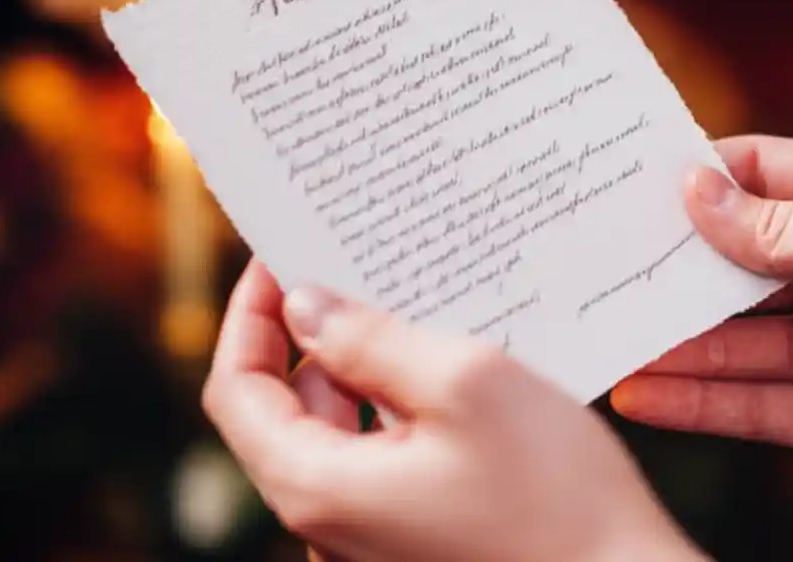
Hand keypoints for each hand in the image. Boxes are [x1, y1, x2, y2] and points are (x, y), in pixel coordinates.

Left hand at [203, 262, 703, 561]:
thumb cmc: (558, 496)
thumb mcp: (464, 385)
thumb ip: (369, 339)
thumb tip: (304, 306)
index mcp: (318, 488)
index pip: (235, 390)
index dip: (248, 316)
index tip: (280, 259)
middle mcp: (329, 525)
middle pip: (283, 412)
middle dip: (309, 335)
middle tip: (348, 267)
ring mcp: (371, 539)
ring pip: (336, 435)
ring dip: (358, 369)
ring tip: (403, 307)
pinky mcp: (412, 541)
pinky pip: (379, 461)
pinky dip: (393, 408)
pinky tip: (440, 369)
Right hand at [612, 136, 792, 549]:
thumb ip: (781, 221)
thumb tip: (698, 192)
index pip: (767, 174)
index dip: (701, 177)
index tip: (628, 183)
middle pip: (737, 258)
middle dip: (671, 261)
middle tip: (596, 260)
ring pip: (730, 335)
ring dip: (669, 336)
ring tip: (603, 331)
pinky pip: (745, 400)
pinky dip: (691, 398)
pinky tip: (640, 393)